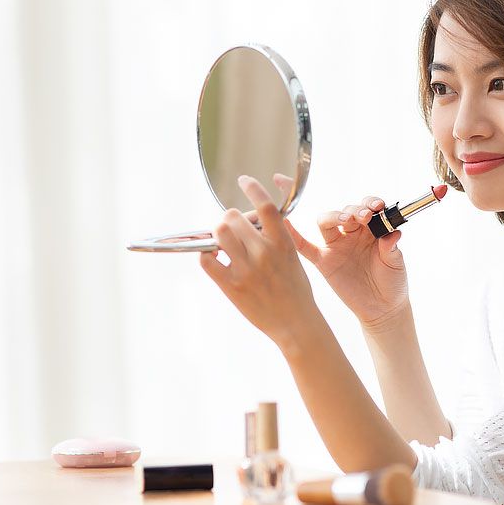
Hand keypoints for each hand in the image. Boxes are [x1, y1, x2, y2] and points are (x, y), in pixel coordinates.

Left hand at [199, 173, 319, 349]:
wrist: (296, 324)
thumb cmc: (295, 291)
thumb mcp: (293, 258)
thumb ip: (276, 238)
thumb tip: (255, 220)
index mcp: (283, 243)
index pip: (265, 206)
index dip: (253, 188)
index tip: (244, 180)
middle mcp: (264, 253)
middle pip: (233, 217)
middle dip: (229, 220)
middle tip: (232, 232)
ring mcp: (247, 269)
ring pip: (218, 233)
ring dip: (217, 234)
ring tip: (223, 245)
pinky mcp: (232, 286)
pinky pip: (207, 259)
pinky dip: (206, 255)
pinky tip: (215, 260)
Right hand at [283, 193, 409, 331]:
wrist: (383, 308)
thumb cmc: (392, 282)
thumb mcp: (396, 263)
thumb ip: (392, 248)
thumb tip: (394, 233)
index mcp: (371, 230)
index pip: (367, 208)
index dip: (370, 203)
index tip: (377, 207)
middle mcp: (352, 234)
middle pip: (345, 212)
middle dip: (354, 210)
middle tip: (364, 217)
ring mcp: (336, 247)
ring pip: (326, 222)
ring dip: (334, 216)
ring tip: (346, 220)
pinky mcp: (324, 262)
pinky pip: (305, 247)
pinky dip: (293, 235)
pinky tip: (285, 223)